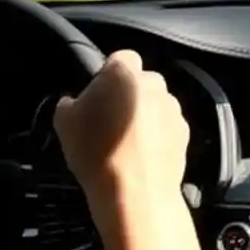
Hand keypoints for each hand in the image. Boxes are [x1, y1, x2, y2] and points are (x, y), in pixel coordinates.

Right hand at [53, 51, 218, 249]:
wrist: (134, 191)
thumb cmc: (95, 152)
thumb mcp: (64, 123)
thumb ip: (70, 102)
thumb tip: (74, 102)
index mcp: (125, 73)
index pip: (121, 57)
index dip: (108, 74)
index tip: (99, 94)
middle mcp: (155, 84)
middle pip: (141, 80)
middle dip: (129, 93)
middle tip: (111, 118)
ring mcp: (173, 108)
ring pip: (157, 103)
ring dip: (146, 113)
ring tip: (127, 141)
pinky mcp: (185, 131)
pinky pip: (168, 125)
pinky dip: (159, 133)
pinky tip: (143, 154)